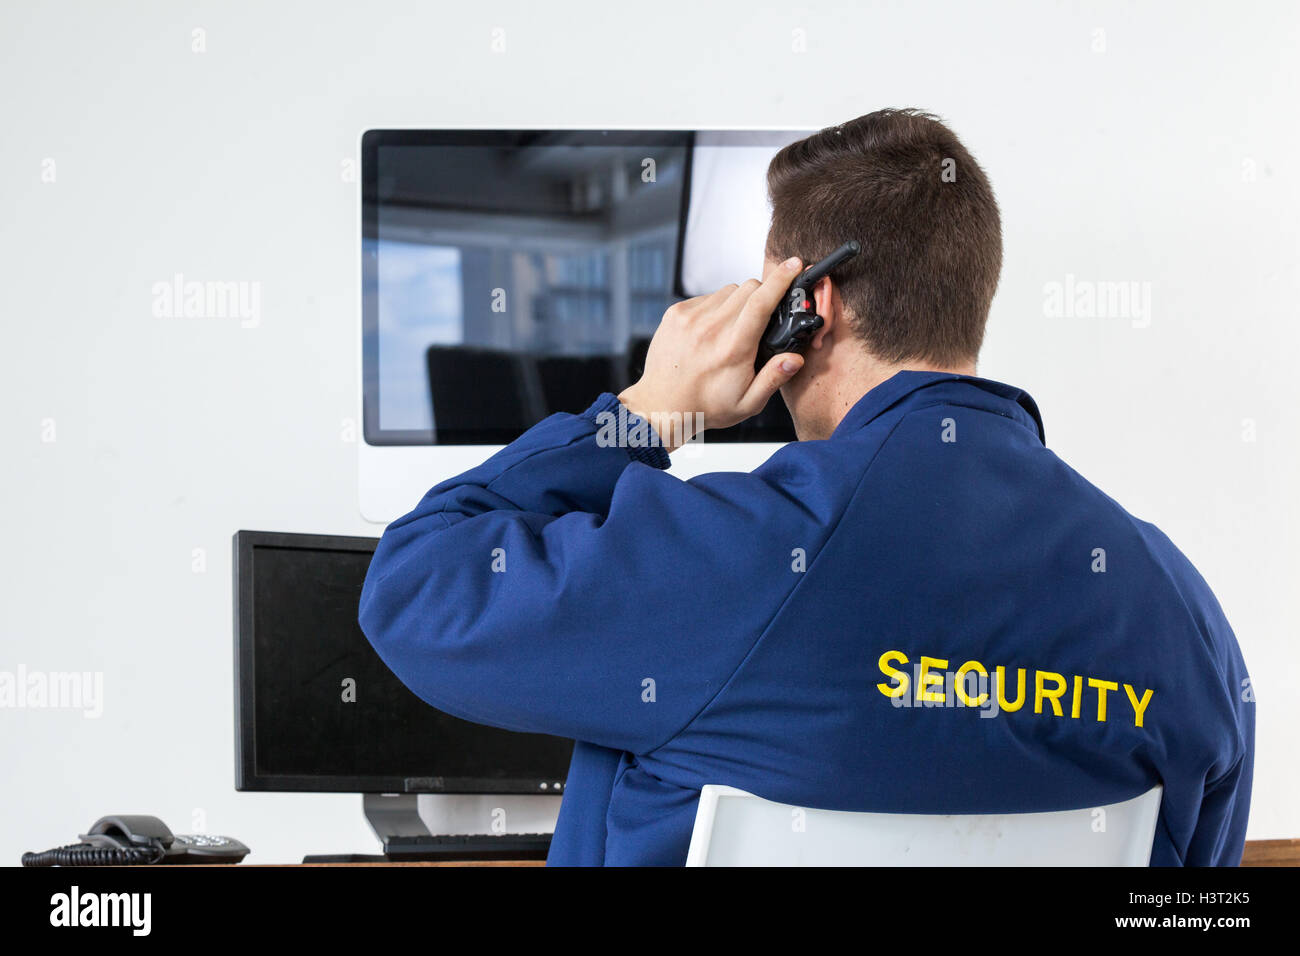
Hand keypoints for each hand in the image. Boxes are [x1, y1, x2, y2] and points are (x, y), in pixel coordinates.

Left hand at [618, 257, 805, 451]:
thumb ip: (774, 378)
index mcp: (733, 348)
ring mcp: (690, 318)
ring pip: (728, 291)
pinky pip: (706, 297)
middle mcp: (710, 328)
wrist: (662, 405)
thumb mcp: (748, 403)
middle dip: (762, 295)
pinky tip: (712, 330)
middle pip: (748, 288)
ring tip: (732, 329)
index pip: (762, 302)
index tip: (794, 264)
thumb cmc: (707, 405)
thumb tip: (795, 358)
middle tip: (760, 319)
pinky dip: (716, 307)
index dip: (781, 279)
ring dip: (738, 302)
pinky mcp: (676, 313)